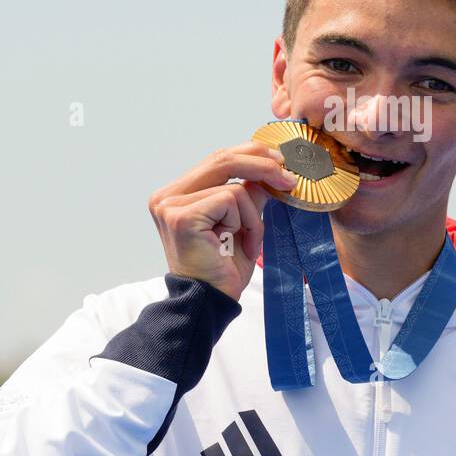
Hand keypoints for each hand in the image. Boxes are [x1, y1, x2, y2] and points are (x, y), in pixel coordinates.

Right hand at [148, 141, 297, 300]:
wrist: (209, 302)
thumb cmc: (223, 267)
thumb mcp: (241, 221)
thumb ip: (248, 193)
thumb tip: (271, 168)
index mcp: (176, 194)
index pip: (216, 160)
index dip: (250, 154)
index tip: (280, 161)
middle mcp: (167, 196)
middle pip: (222, 160)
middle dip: (262, 165)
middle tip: (288, 179)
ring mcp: (170, 205)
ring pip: (234, 188)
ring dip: (252, 217)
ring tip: (246, 242)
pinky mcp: (181, 216)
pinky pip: (230, 201)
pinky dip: (244, 223)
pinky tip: (233, 245)